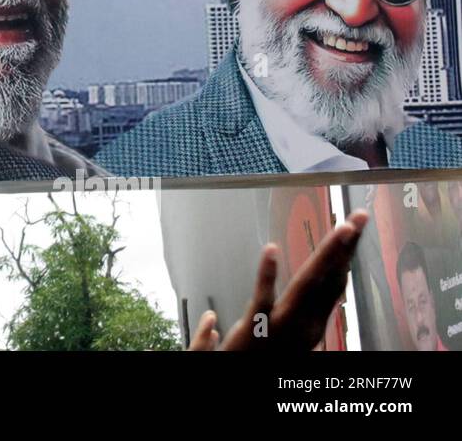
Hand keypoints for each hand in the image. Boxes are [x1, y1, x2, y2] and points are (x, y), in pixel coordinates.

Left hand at [189, 209, 366, 350]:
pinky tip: (271, 249)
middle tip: (359, 217)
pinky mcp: (254, 328)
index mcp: (312, 326)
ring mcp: (281, 326)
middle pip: (327, 279)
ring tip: (341, 228)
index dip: (346, 256)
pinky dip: (267, 273)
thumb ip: (302, 312)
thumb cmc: (266, 360)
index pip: (334, 284)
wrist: (246, 386)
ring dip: (324, 256)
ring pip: (306, 286)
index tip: (355, 229)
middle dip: (345, 247)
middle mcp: (305, 325)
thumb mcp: (292, 339)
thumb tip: (327, 286)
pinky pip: (262, 298)